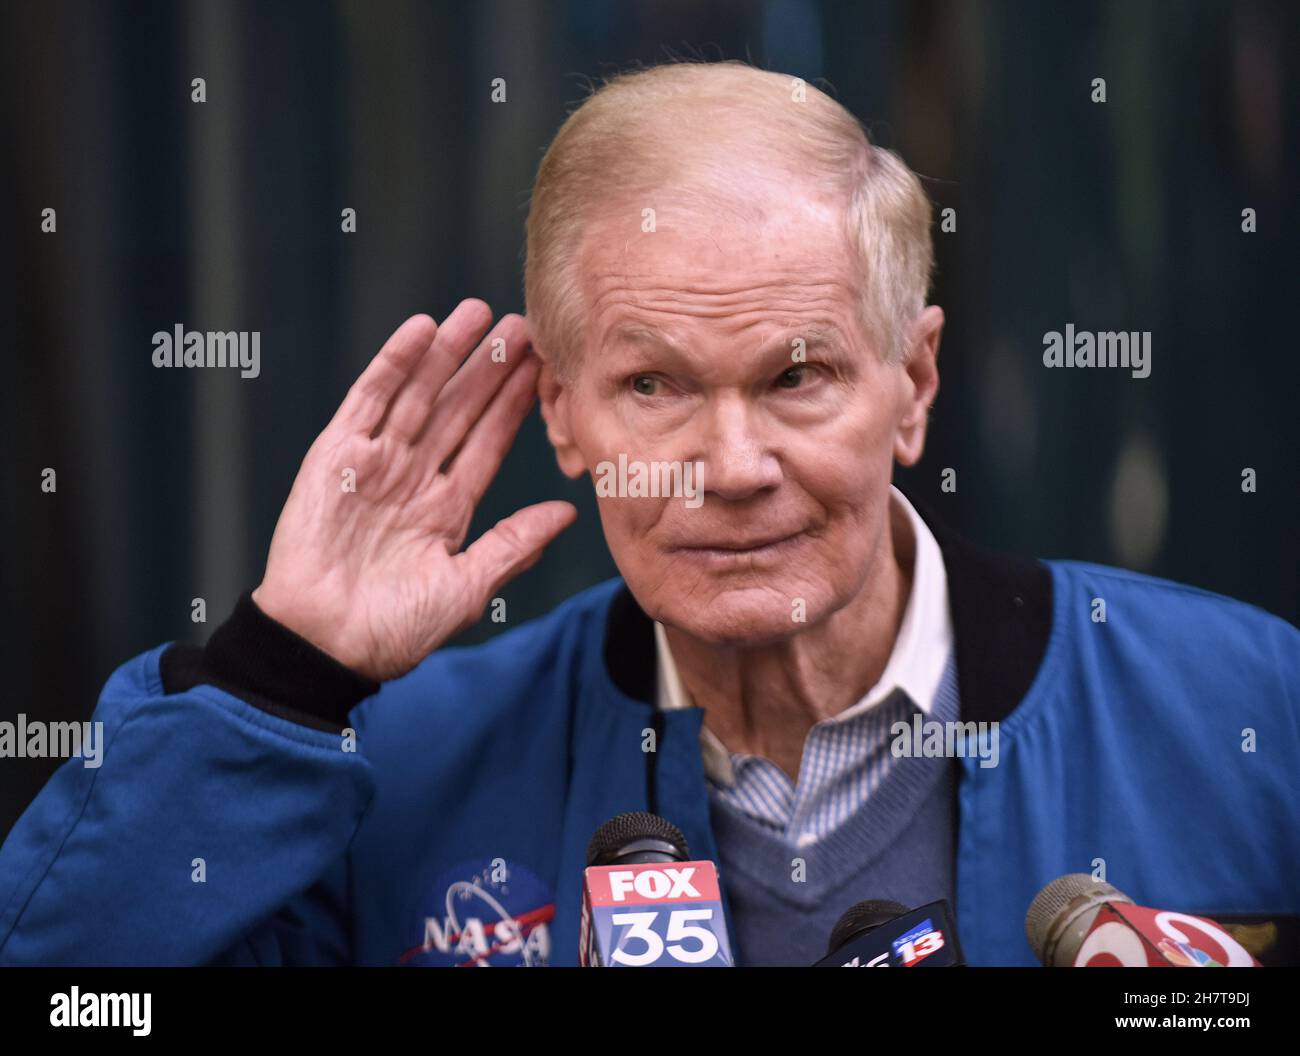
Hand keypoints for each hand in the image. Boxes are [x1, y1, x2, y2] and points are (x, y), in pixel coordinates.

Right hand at [251, 301, 576, 680]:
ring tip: (479, 313)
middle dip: (489, 369)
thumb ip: (514, 545)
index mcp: (445, 509)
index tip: (545, 370)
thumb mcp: (467, 587)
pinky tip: (422, 330)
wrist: (326, 644)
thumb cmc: (394, 629)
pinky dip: (394, 364)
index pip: (487, 444)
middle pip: (458, 410)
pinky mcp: (336, 455)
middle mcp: (413, 478)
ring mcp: (374, 462)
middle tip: (524, 326)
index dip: (514, 406)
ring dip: (447, 353)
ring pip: (419, 395)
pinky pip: (369, 400)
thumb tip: (567, 513)